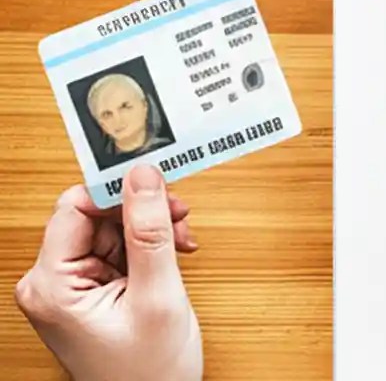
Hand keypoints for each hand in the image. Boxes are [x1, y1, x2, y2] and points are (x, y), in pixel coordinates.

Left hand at [14, 165, 202, 380]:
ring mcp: (68, 287)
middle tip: (181, 219)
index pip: (76, 209)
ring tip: (181, 245)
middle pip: (95, 216)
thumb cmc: (148, 373)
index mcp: (52, 286)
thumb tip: (143, 177)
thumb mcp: (157, 296)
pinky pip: (116, 250)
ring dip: (150, 230)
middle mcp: (50, 283)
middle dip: (142, 212)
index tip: (157, 179)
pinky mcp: (87, 290)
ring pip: (110, 229)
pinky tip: (171, 255)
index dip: (118, 190)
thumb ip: (149, 233)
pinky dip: (147, 248)